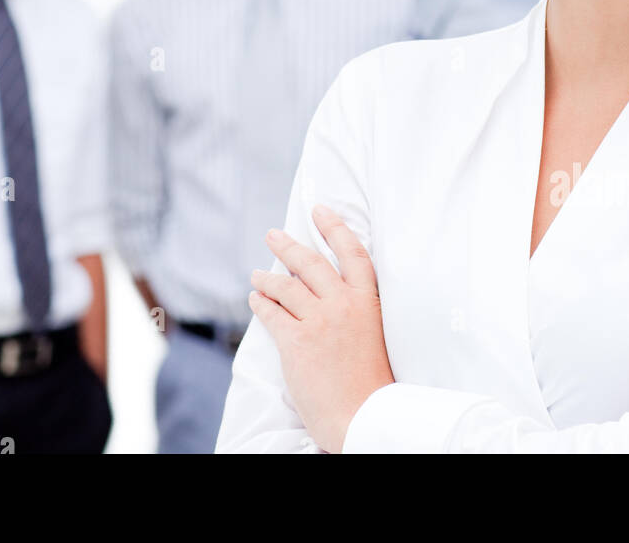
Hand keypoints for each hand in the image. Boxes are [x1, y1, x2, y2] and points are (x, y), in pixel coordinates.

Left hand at [249, 205, 395, 453]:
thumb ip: (356, 311)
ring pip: (286, 285)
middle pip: (311, 262)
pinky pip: (272, 313)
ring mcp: (320, 321)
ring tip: (256, 275)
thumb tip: (325, 295)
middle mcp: (344, 304)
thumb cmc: (371, 384)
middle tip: (273, 235)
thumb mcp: (374, 335)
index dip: (334, 227)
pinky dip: (261, 303)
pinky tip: (255, 300)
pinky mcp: (297, 341)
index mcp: (369, 302)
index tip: (320, 210)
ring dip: (267, 278)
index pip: (352, 252)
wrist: (364, 417)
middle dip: (287, 245)